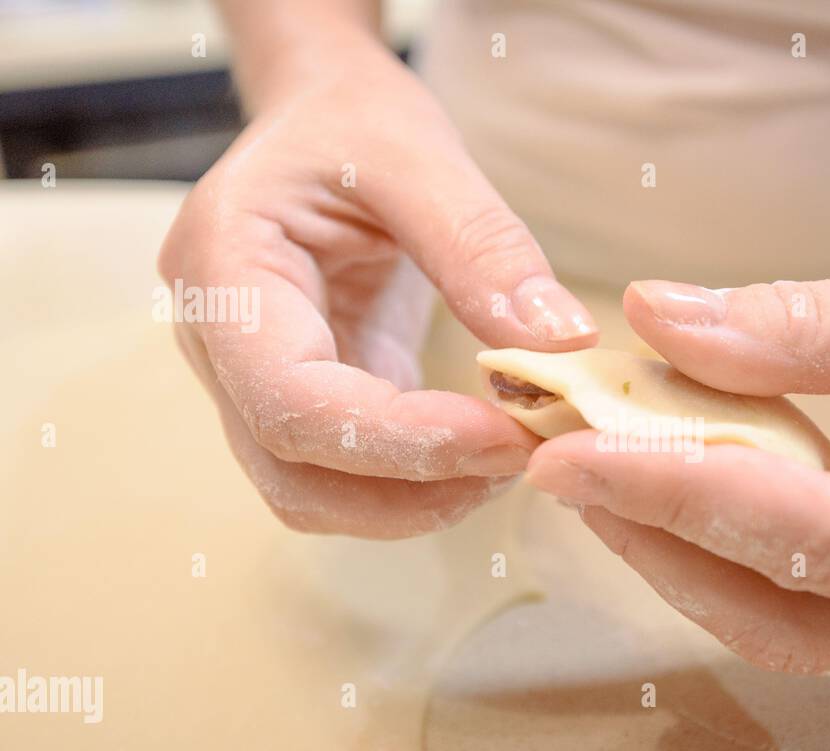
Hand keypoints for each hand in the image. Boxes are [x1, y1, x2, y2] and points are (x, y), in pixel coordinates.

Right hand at [160, 32, 595, 537]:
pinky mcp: (306, 398)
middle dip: (412, 488)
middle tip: (520, 456)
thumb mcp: (418, 153)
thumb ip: (483, 246)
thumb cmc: (351, 121)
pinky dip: (417, 480)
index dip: (397, 439)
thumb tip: (562, 343)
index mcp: (223, 271)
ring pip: (316, 493)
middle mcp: (218, 345)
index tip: (503, 437)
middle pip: (295, 472)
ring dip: (416, 501)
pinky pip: (347, 472)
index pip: (290, 400)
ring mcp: (253, 382)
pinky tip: (486, 450)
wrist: (318, 122)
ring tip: (509, 459)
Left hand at [527, 218, 829, 676]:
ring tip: (601, 477)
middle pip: (799, 612)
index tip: (581, 457)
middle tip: (567, 465)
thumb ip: (811, 327)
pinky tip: (672, 495)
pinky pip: (814, 604)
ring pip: (795, 625)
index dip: (694, 500)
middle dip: (667, 540)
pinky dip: (733, 551)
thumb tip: (660, 325)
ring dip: (685, 554)